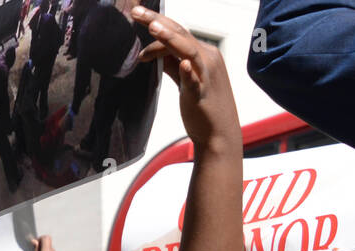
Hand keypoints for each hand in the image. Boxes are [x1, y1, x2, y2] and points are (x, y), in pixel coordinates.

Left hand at [134, 6, 240, 152]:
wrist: (219, 133)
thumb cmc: (202, 107)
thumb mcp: (185, 80)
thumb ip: (172, 65)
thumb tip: (154, 54)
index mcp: (203, 54)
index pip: (178, 32)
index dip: (157, 23)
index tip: (136, 18)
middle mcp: (207, 58)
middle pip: (180, 33)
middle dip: (156, 21)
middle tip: (135, 10)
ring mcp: (206, 75)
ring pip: (188, 49)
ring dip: (170, 38)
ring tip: (151, 27)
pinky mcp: (202, 94)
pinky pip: (195, 80)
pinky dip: (188, 71)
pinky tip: (181, 64)